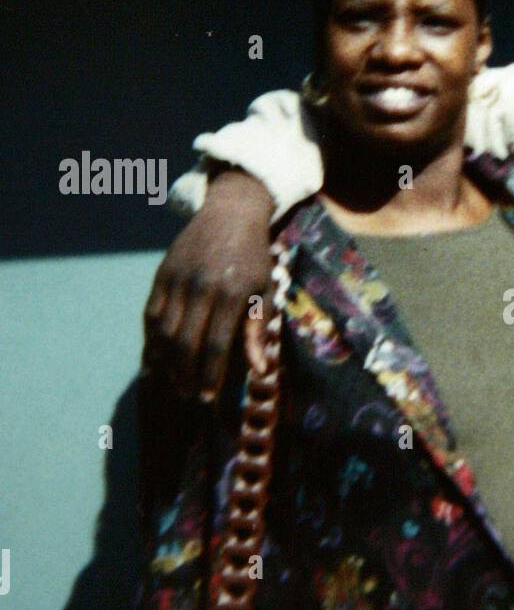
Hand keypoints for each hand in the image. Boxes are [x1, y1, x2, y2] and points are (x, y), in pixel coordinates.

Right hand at [144, 169, 274, 399]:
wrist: (230, 213)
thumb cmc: (254, 258)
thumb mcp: (265, 290)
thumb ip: (258, 329)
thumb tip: (258, 369)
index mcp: (232, 293)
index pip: (216, 345)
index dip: (210, 374)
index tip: (209, 396)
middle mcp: (201, 287)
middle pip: (185, 342)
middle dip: (186, 374)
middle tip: (190, 394)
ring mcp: (177, 279)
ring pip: (163, 331)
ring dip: (166, 361)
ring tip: (175, 381)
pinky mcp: (162, 274)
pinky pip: (151, 314)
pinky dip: (152, 339)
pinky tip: (158, 357)